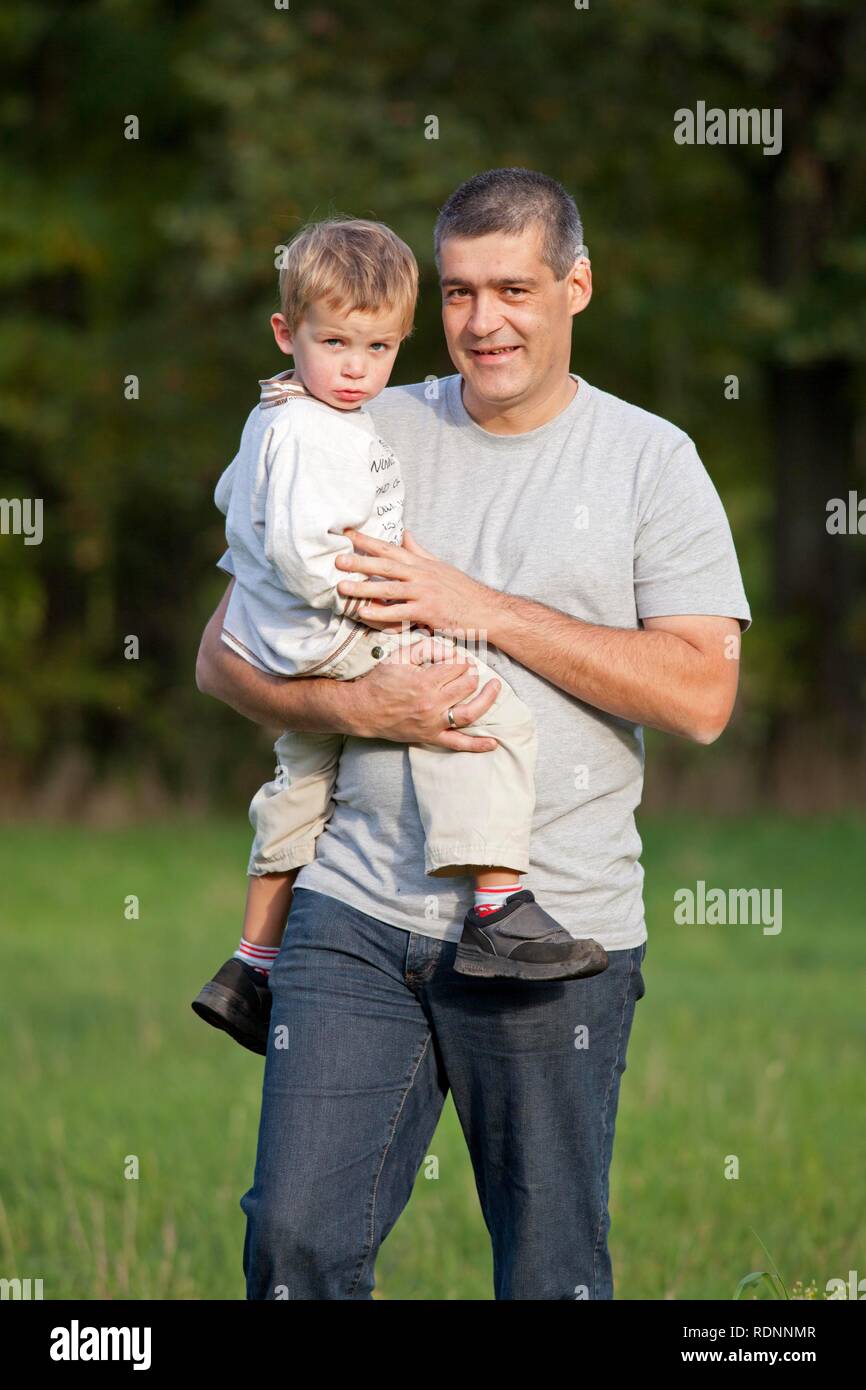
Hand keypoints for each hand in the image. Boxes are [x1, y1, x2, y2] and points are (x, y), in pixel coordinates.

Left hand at [336, 528, 497, 637]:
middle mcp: (421, 575)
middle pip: (386, 566)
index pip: (390, 549)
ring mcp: (424, 593)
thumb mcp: (440, 565)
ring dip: (364, 588)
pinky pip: (400, 613)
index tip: (347, 534)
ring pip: (389, 589)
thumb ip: (419, 551)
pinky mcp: (428, 612)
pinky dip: (381, 613)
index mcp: (421, 563)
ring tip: (342, 587)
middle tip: (337, 560)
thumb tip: (404, 534)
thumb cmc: (462, 590)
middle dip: (360, 562)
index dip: (367, 541)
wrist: (485, 609)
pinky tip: (364, 613)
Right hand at [349, 631, 500, 750]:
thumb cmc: (381, 681)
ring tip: (495, 688)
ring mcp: (433, 723)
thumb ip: (425, 649)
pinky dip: (477, 745)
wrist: (363, 710)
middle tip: (471, 670)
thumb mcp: (399, 656)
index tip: (458, 660)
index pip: (456, 667)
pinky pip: (458, 744)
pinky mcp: (431, 736)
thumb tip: (450, 650)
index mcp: (424, 682)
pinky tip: (494, 743)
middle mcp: (432, 704)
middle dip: (472, 674)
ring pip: (470, 713)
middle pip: (466, 686)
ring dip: (487, 699)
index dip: (460, 660)